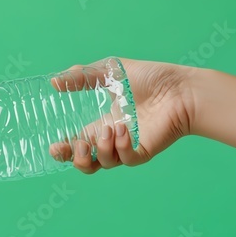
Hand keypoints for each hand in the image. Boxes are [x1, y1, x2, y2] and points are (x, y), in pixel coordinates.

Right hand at [48, 57, 194, 173]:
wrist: (181, 87)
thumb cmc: (151, 78)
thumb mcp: (110, 72)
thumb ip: (82, 76)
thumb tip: (54, 81)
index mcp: (102, 123)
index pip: (77, 144)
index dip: (64, 150)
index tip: (55, 146)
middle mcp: (113, 139)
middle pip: (86, 164)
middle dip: (76, 159)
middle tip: (77, 145)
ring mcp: (128, 147)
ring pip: (103, 164)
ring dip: (100, 149)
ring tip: (109, 128)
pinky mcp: (143, 151)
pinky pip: (126, 159)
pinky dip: (121, 147)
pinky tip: (125, 129)